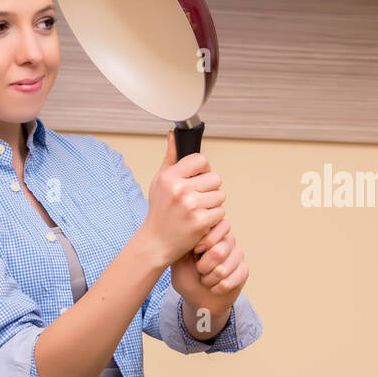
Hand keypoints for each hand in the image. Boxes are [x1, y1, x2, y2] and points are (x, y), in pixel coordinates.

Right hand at [141, 131, 225, 266]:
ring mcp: (191, 205)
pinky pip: (221, 212)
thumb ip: (171, 158)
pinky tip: (200, 222)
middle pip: (215, 179)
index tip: (197, 180)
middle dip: (210, 189)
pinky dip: (214, 218)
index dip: (203, 171)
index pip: (202, 160)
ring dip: (213, 205)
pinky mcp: (201, 221)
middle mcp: (180, 189)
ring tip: (197, 211)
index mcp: (170, 176)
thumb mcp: (160, 182)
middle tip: (197, 200)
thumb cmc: (159, 211)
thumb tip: (173, 134)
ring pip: (220, 196)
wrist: (156, 242)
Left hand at [170, 210, 248, 321]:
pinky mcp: (244, 271)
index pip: (219, 227)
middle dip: (204, 267)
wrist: (199, 299)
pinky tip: (215, 287)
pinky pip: (229, 282)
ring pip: (223, 270)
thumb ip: (186, 246)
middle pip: (218, 252)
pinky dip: (217, 288)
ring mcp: (237, 255)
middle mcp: (227, 241)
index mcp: (212, 234)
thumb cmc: (188, 278)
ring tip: (206, 279)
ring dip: (209, 280)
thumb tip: (194, 233)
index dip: (206, 242)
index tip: (196, 251)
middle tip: (199, 270)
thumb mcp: (179, 261)